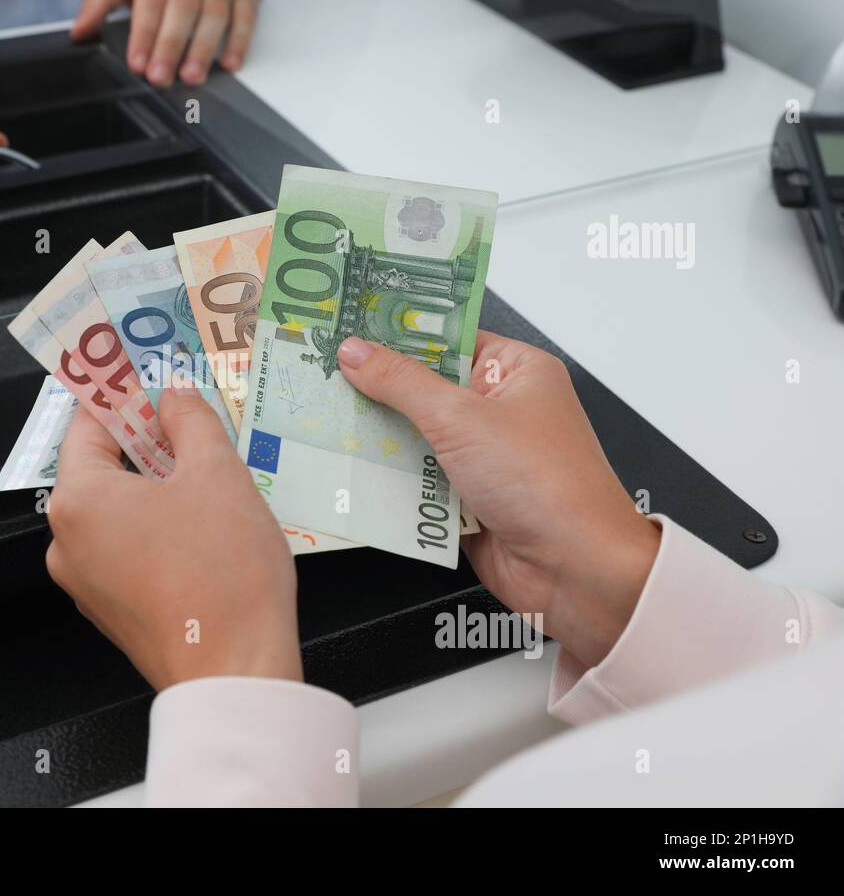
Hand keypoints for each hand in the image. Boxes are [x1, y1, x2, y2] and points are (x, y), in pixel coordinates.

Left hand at [45, 386, 301, 689]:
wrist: (236, 670)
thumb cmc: (222, 577)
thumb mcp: (216, 473)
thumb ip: (190, 420)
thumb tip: (174, 396)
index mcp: (78, 501)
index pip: (88, 424)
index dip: (122, 394)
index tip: (144, 375)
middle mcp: (68, 542)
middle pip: (102, 468)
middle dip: (147, 442)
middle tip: (190, 423)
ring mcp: (87, 582)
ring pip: (118, 511)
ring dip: (157, 487)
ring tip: (208, 477)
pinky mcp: (113, 609)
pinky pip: (128, 548)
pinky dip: (157, 528)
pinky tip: (202, 526)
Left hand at [71, 0, 260, 85]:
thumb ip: (100, 3)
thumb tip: (78, 32)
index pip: (150, 2)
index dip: (143, 34)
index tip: (136, 63)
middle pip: (180, 9)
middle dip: (169, 46)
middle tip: (160, 78)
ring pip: (212, 14)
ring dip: (203, 49)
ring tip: (192, 77)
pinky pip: (244, 17)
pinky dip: (239, 41)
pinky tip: (230, 64)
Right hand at [338, 332, 661, 667]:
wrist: (574, 569)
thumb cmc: (543, 482)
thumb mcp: (461, 417)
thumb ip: (401, 382)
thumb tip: (356, 351)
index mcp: (516, 372)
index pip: (447, 338)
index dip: (398, 332)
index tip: (348, 325)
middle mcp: (502, 410)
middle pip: (425, 388)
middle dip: (378, 388)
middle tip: (321, 374)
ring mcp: (483, 457)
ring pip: (415, 437)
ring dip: (379, 438)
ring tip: (321, 419)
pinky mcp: (467, 499)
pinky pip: (417, 481)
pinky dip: (390, 480)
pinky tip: (347, 470)